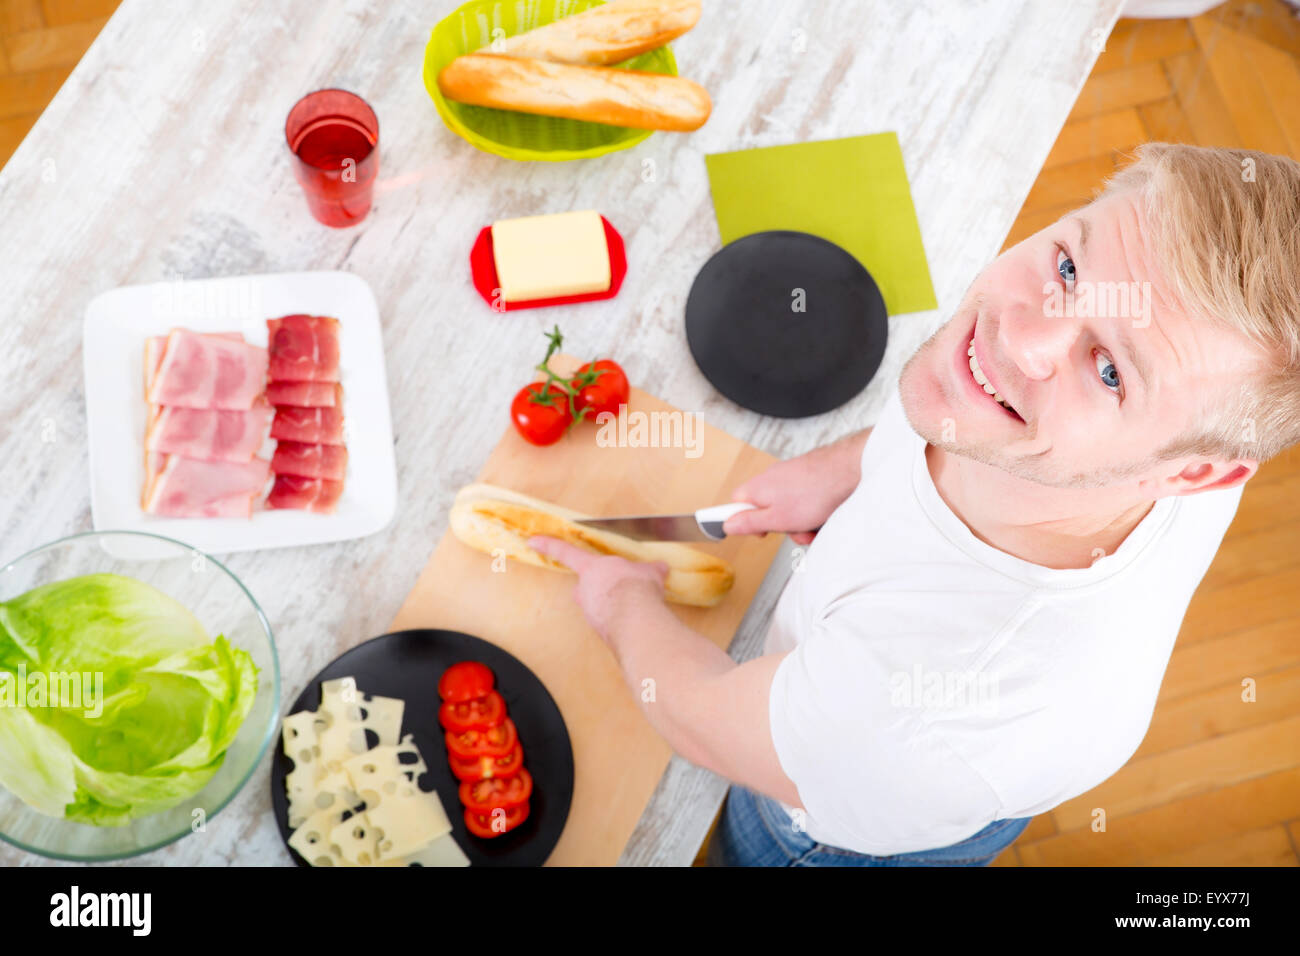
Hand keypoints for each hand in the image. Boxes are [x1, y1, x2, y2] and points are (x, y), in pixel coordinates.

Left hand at [528, 536, 669, 640]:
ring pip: (597, 605)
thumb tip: (660, 568)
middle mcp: (585, 590)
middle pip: (585, 586)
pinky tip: (635, 620)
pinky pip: (607, 621)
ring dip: (612, 605)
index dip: (548, 545)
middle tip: (619, 587)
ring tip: (634, 606)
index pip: (566, 552)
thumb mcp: (649, 571)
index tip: (532, 541)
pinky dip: (618, 620)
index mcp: (592, 568)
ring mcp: (590, 612)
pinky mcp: (600, 630)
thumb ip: (650, 569)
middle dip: (599, 586)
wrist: (636, 618)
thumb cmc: (635, 587)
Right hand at [722, 429, 869, 544]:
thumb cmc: (815, 492)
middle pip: (767, 510)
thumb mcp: (777, 518)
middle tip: (797, 531)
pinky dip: (814, 511)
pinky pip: (805, 501)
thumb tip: (727, 524)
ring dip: (802, 523)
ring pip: (789, 508)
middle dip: (783, 527)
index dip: (745, 521)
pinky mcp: (808, 477)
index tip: (758, 532)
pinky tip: (826, 514)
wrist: (849, 469)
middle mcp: (771, 479)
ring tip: (817, 525)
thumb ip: (749, 522)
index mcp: (757, 488)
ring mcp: (791, 477)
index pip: (736, 504)